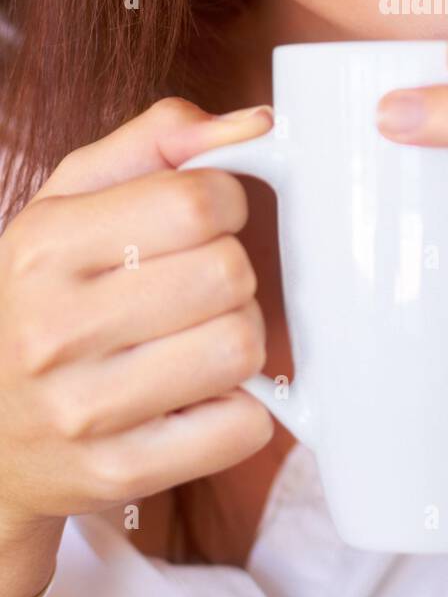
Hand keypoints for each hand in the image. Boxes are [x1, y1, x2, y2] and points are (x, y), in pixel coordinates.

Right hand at [0, 98, 275, 534]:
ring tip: (196, 338)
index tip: (207, 217)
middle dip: (231, 271)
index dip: (226, 200)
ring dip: (238, 337)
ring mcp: (85, 412)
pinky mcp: (120, 473)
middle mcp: (56, 329)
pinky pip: (242, 425)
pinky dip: (239, 407)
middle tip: (198, 285)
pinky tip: (197, 395)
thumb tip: (255, 123)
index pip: (196, 201)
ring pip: (242, 347)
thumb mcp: (71, 201)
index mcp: (45, 247)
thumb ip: (157, 141)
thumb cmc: (43, 297)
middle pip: (228, 274)